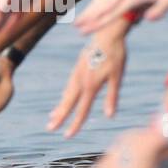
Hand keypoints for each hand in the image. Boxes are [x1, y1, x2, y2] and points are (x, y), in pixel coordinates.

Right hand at [48, 22, 128, 136]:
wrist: (107, 32)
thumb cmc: (116, 54)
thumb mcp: (117, 76)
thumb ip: (112, 97)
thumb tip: (110, 116)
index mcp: (91, 85)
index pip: (82, 110)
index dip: (75, 125)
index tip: (67, 136)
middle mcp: (81, 80)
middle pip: (68, 102)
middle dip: (59, 117)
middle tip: (49, 129)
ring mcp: (77, 72)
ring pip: (67, 93)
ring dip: (60, 106)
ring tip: (53, 117)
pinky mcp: (77, 66)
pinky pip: (69, 84)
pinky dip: (65, 94)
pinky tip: (64, 98)